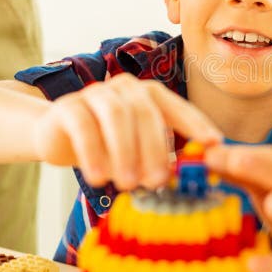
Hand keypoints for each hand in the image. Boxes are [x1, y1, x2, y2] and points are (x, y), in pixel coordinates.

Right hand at [33, 73, 221, 189]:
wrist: (58, 136)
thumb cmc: (108, 144)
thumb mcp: (137, 151)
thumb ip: (161, 158)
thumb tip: (188, 178)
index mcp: (148, 95)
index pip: (177, 106)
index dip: (196, 123)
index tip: (214, 144)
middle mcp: (125, 88)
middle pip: (146, 113)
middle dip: (156, 149)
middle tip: (158, 181)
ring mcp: (95, 94)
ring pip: (116, 116)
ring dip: (125, 152)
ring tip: (128, 184)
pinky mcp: (68, 107)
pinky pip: (83, 126)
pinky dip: (93, 153)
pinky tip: (99, 178)